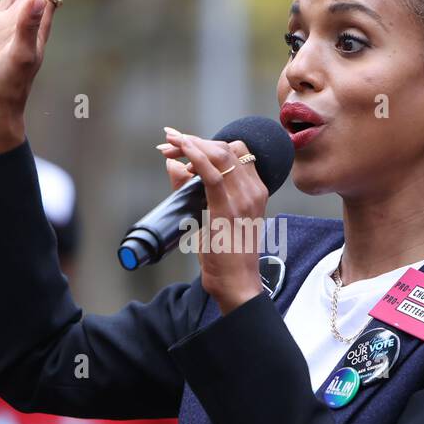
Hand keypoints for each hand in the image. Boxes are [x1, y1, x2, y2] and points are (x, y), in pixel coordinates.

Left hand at [156, 128, 266, 314]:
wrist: (237, 283)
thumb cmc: (225, 256)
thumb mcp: (208, 216)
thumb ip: (191, 189)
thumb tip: (173, 165)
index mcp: (255, 190)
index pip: (235, 151)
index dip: (206, 142)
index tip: (181, 143)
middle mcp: (253, 190)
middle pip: (226, 147)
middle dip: (195, 140)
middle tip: (169, 142)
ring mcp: (244, 198)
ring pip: (220, 154)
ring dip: (192, 144)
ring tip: (170, 145)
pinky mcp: (229, 209)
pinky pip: (213, 174)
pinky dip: (196, 156)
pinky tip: (181, 149)